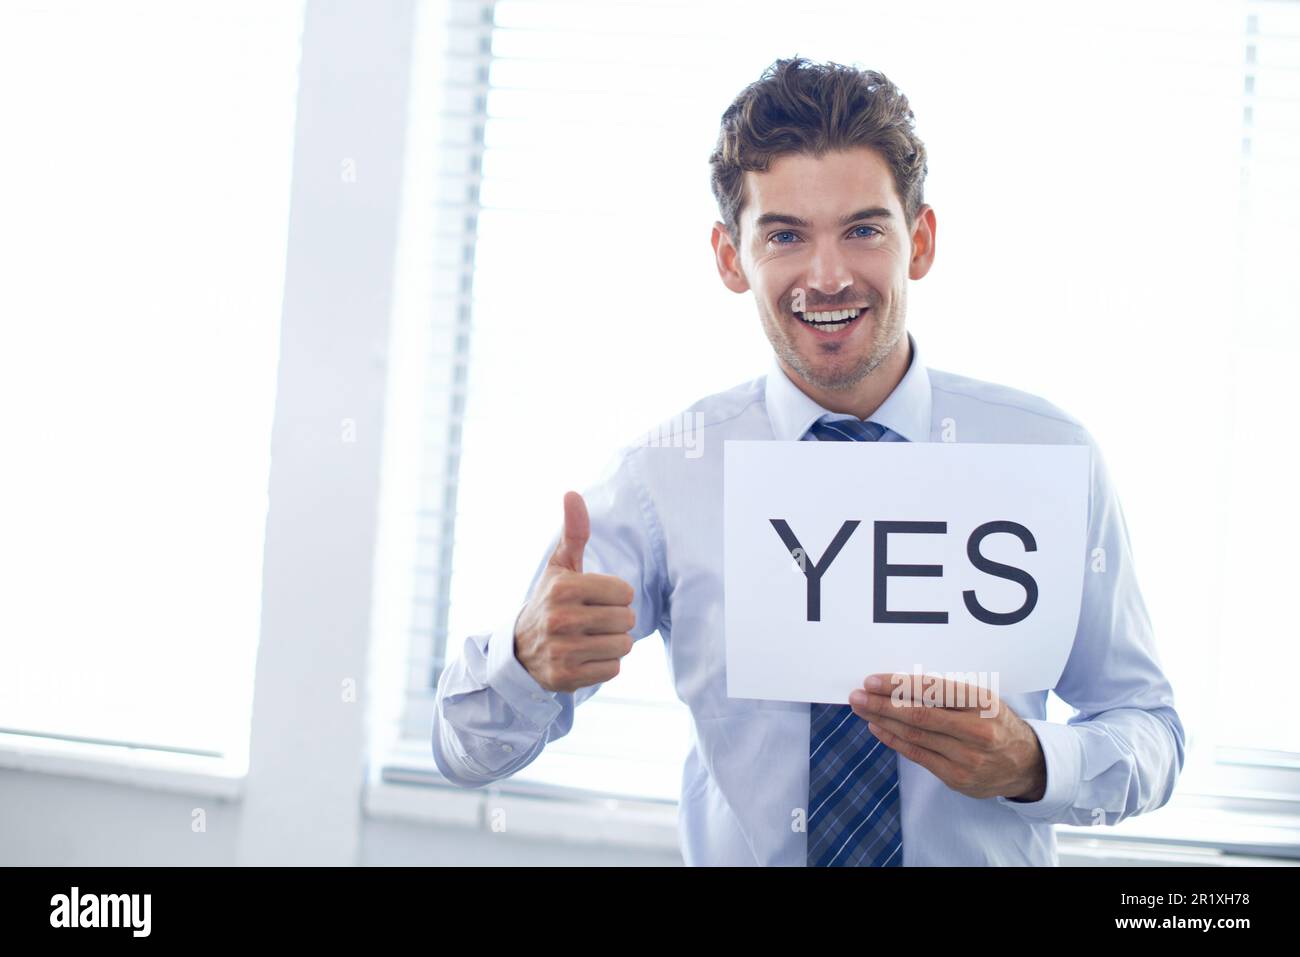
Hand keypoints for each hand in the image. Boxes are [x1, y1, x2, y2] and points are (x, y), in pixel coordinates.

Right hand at [512, 491, 637, 693]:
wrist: (520, 650)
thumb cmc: (551, 600)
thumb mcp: (560, 565)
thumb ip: (574, 531)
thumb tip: (572, 493)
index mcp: (564, 588)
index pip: (625, 593)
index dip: (616, 596)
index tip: (596, 598)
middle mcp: (561, 620)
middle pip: (627, 620)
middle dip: (616, 620)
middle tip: (593, 620)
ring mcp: (563, 651)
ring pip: (623, 646)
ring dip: (613, 643)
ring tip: (590, 638)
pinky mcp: (566, 678)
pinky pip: (612, 670)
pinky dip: (604, 665)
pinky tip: (585, 657)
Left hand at [847, 673, 1046, 801]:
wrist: (1026, 764)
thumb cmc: (995, 721)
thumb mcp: (982, 699)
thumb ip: (948, 693)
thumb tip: (899, 682)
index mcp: (984, 703)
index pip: (934, 691)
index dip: (899, 686)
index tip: (873, 680)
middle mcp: (977, 731)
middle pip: (919, 716)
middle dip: (882, 704)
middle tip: (857, 695)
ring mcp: (968, 758)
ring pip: (915, 737)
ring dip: (882, 721)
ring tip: (861, 708)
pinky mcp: (958, 778)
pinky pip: (918, 756)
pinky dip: (894, 741)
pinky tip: (877, 727)